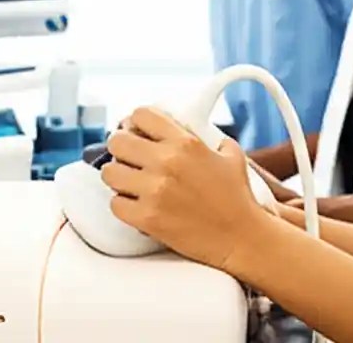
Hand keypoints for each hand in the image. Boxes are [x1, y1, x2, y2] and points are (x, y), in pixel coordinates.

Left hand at [101, 106, 267, 271]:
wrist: (242, 238)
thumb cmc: (238, 198)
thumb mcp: (230, 154)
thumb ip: (208, 136)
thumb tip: (192, 128)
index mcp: (185, 142)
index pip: (141, 115)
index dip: (136, 123)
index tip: (138, 133)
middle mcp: (166, 162)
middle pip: (117, 141)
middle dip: (121, 149)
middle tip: (130, 159)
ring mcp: (154, 191)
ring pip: (110, 172)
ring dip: (118, 177)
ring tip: (130, 183)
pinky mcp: (147, 218)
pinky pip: (115, 204)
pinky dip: (123, 205)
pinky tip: (136, 206)